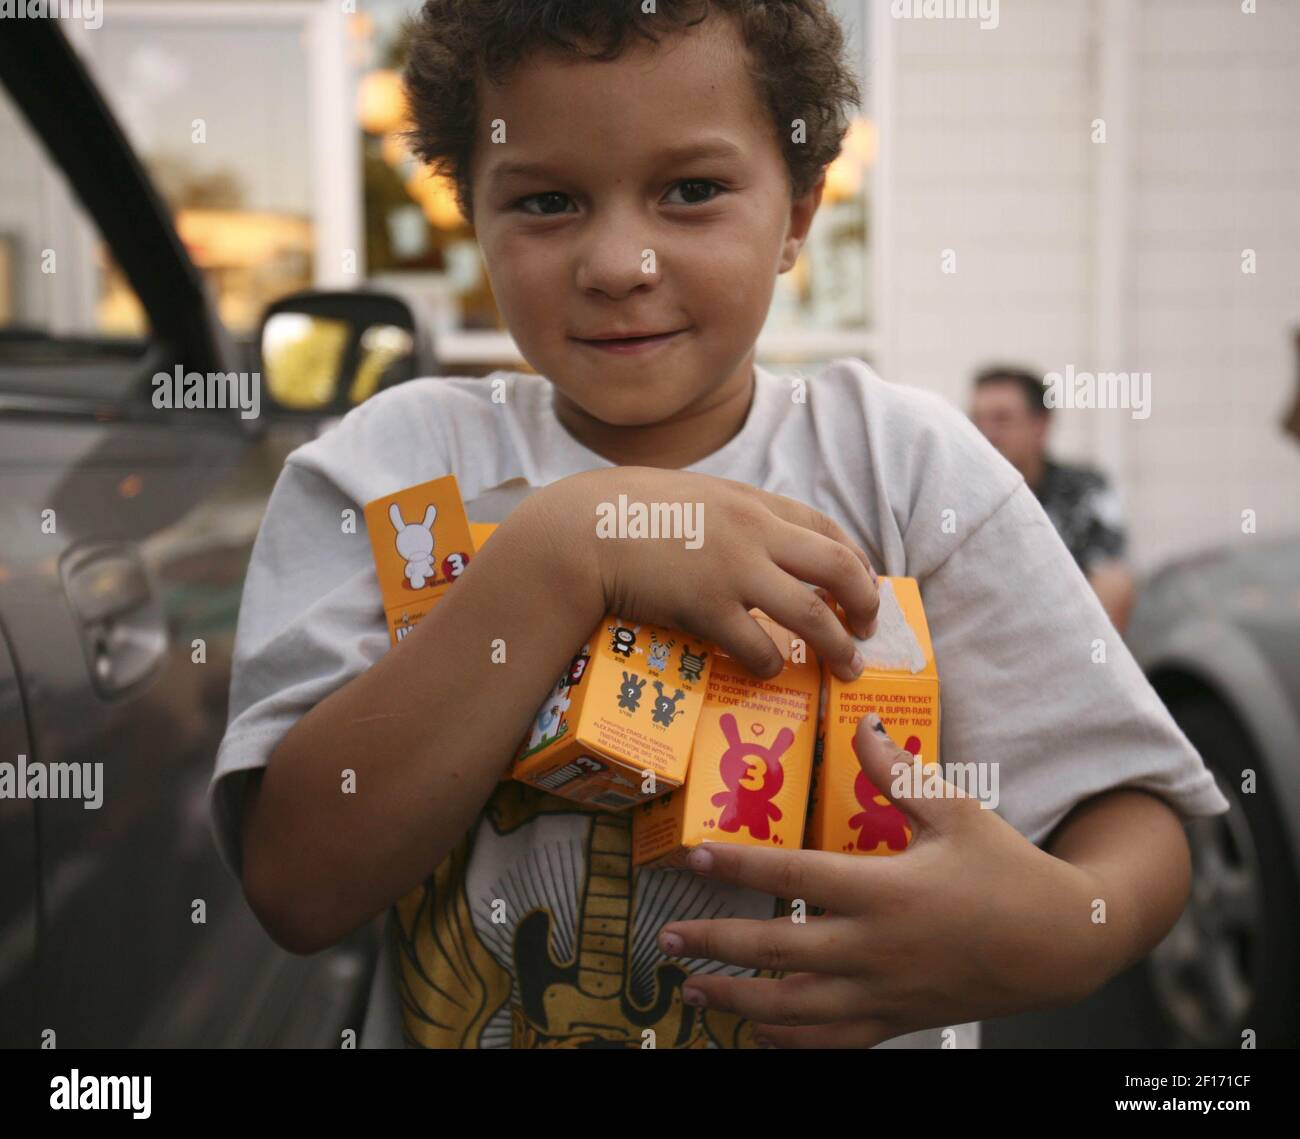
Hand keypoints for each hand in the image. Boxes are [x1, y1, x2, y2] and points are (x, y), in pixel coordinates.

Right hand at [531, 466, 879, 680]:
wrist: (580, 531)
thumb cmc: (624, 511)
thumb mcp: (690, 494)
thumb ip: (728, 513)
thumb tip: (750, 538)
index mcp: (750, 500)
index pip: (825, 526)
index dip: (854, 557)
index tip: (860, 583)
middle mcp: (754, 532)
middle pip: (839, 567)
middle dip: (865, 601)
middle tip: (868, 628)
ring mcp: (734, 571)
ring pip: (815, 615)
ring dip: (839, 647)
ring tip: (846, 668)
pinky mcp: (708, 610)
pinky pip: (759, 647)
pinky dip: (772, 664)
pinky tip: (769, 671)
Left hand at [655, 714, 1107, 1046]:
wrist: (1062, 944)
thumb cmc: (1007, 871)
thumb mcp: (956, 811)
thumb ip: (899, 773)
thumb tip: (862, 724)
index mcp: (887, 891)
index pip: (794, 875)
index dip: (738, 866)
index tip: (693, 857)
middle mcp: (877, 948)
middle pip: (778, 950)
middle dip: (715, 943)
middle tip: (667, 935)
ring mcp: (885, 992)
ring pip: (796, 1010)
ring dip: (737, 1001)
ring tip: (691, 989)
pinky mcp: (898, 1020)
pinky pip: (833, 1042)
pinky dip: (790, 1042)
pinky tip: (757, 1033)